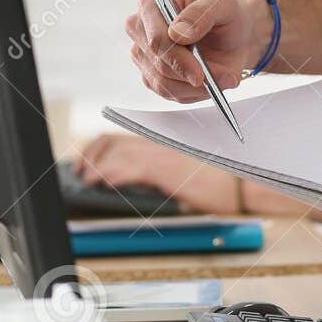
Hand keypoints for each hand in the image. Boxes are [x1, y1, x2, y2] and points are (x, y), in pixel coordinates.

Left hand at [72, 134, 238, 214]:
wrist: (242, 185)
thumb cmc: (222, 181)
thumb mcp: (187, 173)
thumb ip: (164, 170)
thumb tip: (143, 183)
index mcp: (166, 139)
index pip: (125, 136)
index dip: (101, 146)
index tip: (87, 159)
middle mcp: (162, 141)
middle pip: (115, 141)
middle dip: (92, 154)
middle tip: (80, 170)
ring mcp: (163, 152)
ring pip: (118, 153)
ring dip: (96, 167)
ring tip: (85, 180)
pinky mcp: (165, 167)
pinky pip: (129, 168)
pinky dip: (111, 175)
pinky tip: (102, 183)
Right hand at [124, 0, 268, 101]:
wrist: (235, 34)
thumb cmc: (225, 13)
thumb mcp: (222, 3)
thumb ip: (201, 13)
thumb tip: (177, 32)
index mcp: (151, 3)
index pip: (156, 38)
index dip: (177, 58)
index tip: (199, 73)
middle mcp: (141, 29)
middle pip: (158, 63)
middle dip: (192, 75)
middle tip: (224, 77)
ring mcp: (144, 54)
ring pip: (163, 83)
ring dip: (197, 87)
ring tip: (225, 78)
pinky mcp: (152, 75)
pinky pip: (169, 93)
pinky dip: (194, 92)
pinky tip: (213, 83)